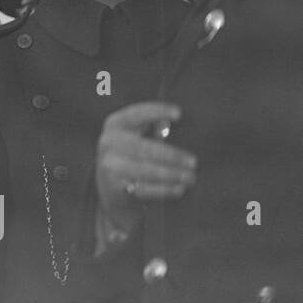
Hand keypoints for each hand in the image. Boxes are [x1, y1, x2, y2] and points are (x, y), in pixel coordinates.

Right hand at [95, 102, 196, 231]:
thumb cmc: (132, 154)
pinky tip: (179, 189)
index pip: (135, 114)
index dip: (156, 112)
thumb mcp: (136, 135)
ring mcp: (110, 166)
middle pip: (143, 147)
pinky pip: (144, 189)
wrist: (109, 186)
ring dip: (171, 174)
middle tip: (193, 162)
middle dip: (171, 155)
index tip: (179, 114)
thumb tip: (180, 123)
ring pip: (145, 170)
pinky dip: (164, 190)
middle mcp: (109, 143)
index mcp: (115, 124)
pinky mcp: (115, 187)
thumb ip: (154, 127)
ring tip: (190, 178)